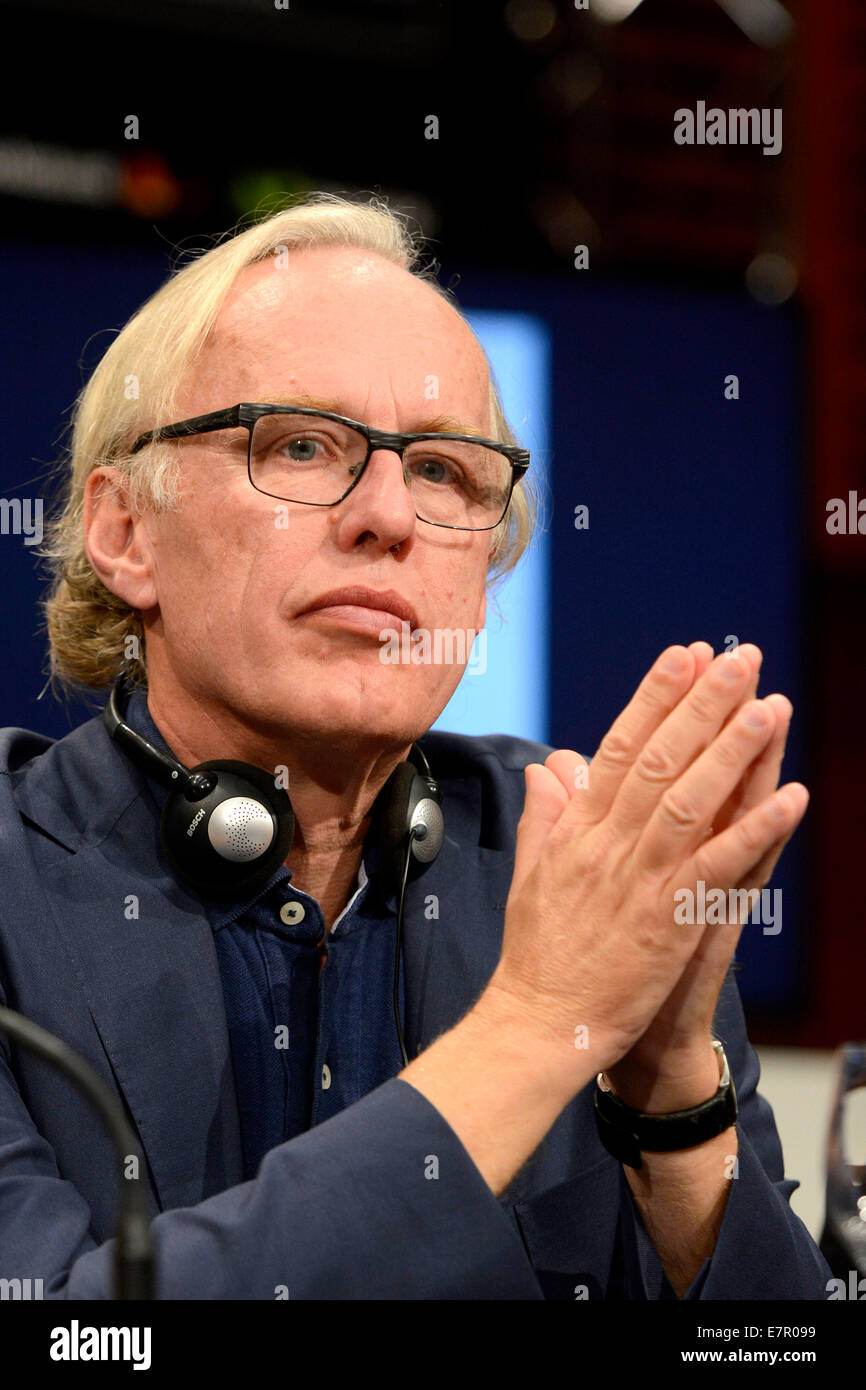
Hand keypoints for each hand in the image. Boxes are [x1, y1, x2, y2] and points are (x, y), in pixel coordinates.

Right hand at [484, 641, 808, 1086]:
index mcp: (577, 832)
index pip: (616, 748)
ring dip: (732, 751)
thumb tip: (547, 765)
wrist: (539, 1025)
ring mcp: (639, 881)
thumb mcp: (532, 875)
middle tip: (738, 658)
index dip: (652, 699)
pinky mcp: (669, 920)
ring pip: (690, 800)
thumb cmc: (538, 956)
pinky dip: (755, 830)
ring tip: (769, 706)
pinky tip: (790, 798)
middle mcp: (608, 846)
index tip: (682, 657)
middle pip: (658, 760)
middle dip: (700, 705)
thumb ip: (545, 816)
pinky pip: (718, 867)